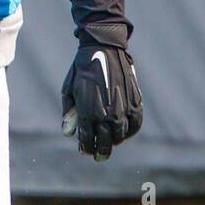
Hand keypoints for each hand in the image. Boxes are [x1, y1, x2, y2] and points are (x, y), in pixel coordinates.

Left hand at [60, 45, 142, 161]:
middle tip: (99, 157)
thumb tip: (69, 134)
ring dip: (115, 142)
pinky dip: (131, 131)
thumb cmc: (82, 69)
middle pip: (106, 143)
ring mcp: (123, 109)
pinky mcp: (135, 102)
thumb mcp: (69, 90)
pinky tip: (125, 132)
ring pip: (121, 136)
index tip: (85, 151)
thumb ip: (70, 113)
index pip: (88, 140)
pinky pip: (135, 124)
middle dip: (101, 152)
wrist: (104, 48)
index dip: (86, 148)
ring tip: (111, 142)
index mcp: (88, 112)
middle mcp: (107, 114)